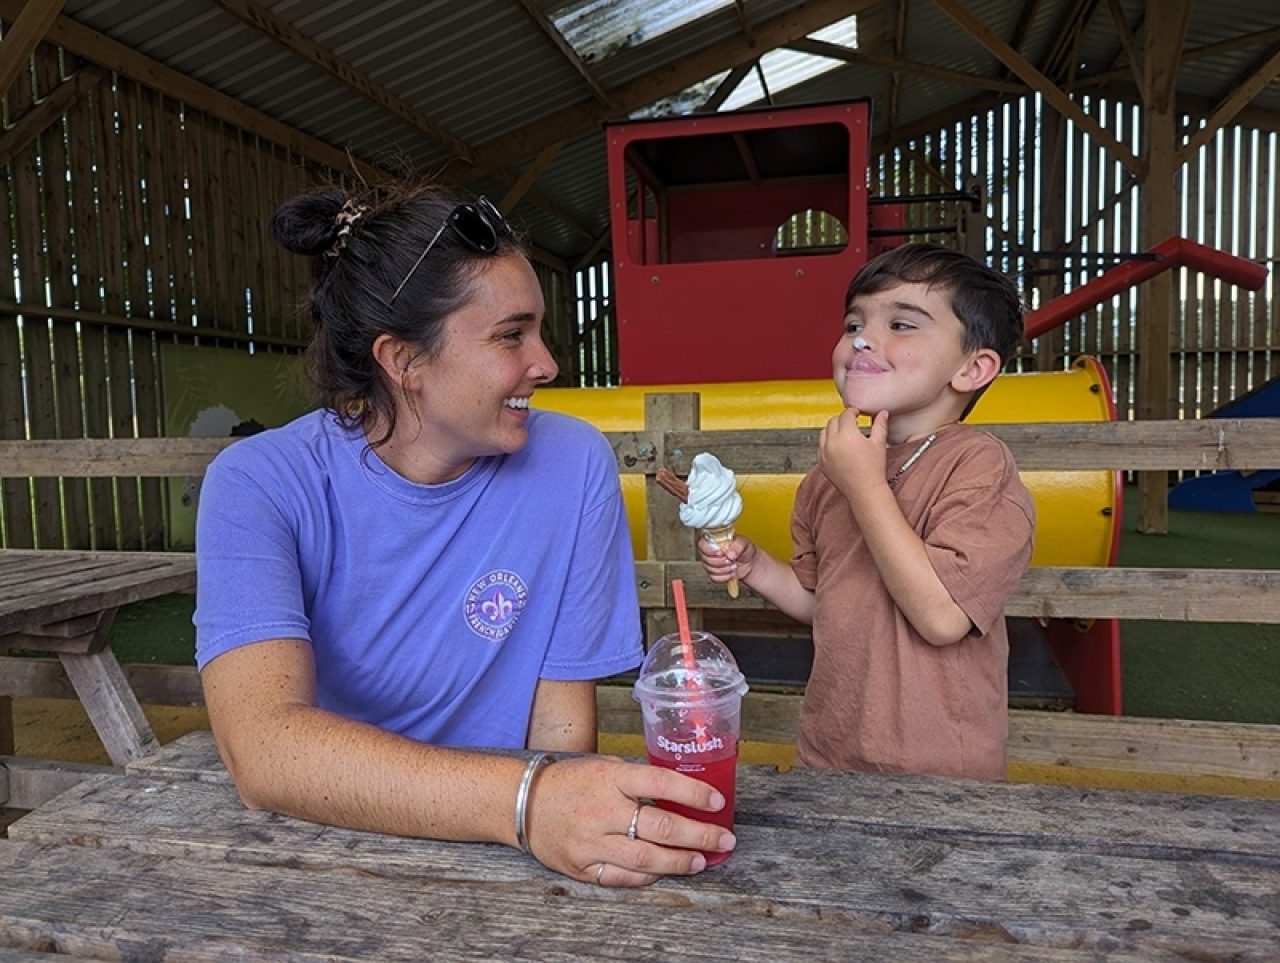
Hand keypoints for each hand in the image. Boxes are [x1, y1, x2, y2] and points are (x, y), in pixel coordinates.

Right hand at [525, 755, 735, 886]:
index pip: (661, 783)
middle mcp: (603, 810)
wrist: (523, 802)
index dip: (694, 794)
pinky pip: (623, 877)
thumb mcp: (604, 767)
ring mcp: (592, 841)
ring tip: (702, 861)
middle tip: (724, 840)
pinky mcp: (582, 866)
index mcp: (611, 778)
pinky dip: (649, 876)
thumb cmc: (570, 781)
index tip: (717, 802)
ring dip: (680, 862)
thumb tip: (682, 793)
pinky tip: (666, 871)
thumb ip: (638, 780)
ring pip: (646, 858)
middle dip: (700, 835)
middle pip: (662, 827)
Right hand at [697, 531, 754, 586]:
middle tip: (730, 560)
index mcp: (714, 540)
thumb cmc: (745, 549)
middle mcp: (710, 551)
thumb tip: (729, 553)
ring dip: (724, 570)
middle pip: (705, 559)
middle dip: (719, 562)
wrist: (750, 563)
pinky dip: (724, 577)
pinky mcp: (714, 573)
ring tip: (734, 566)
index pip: (702, 544)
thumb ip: (737, 545)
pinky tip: (731, 573)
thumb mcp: (744, 543)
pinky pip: (714, 578)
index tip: (721, 553)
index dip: (709, 550)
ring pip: (709, 569)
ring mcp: (711, 563)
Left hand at [818, 408, 889, 499]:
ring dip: (832, 429)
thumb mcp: (879, 443)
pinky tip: (837, 445)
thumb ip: (880, 425)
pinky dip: (827, 442)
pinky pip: (820, 446)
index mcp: (846, 435)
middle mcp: (832, 442)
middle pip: (833, 421)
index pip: (846, 415)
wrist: (865, 491)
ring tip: (844, 433)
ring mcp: (824, 453)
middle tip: (852, 422)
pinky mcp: (821, 463)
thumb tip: (883, 413)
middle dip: (842, 419)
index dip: (853, 412)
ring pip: (823, 432)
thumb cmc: (873, 469)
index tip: (858, 413)